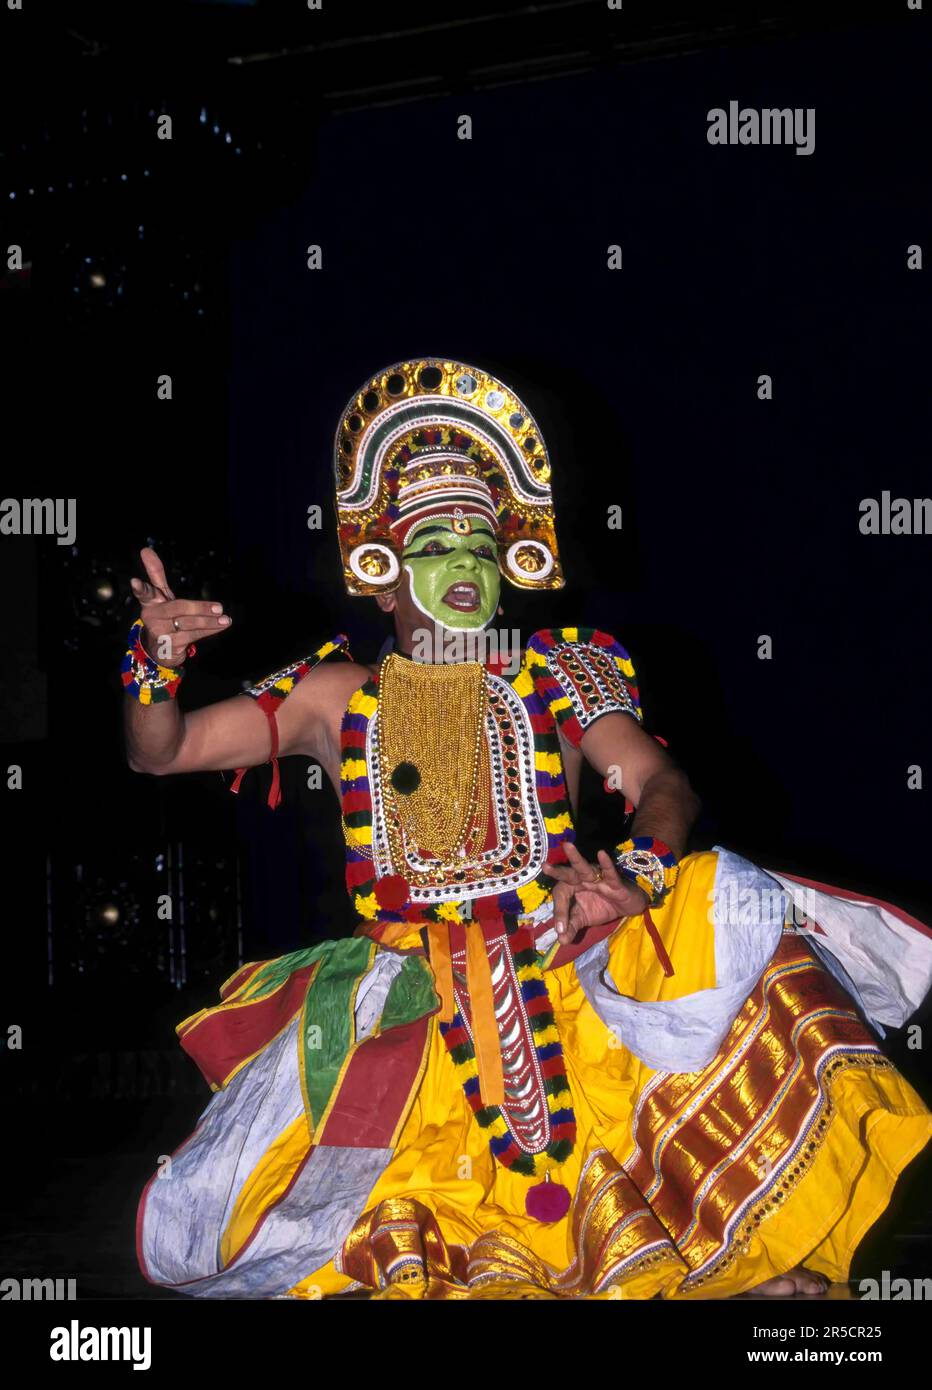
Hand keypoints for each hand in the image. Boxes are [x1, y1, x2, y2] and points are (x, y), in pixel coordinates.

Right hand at [130, 546, 231, 665]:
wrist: (160, 649)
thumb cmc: (163, 616)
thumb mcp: (160, 596)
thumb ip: (156, 574)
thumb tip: (145, 549)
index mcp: (149, 602)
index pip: (145, 593)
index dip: (140, 588)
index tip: (134, 581)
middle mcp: (152, 617)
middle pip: (177, 607)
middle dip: (199, 607)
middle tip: (220, 607)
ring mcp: (159, 632)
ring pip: (188, 623)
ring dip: (209, 620)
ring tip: (225, 618)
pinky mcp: (169, 645)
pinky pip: (193, 635)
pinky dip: (209, 630)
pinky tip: (221, 625)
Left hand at [543, 841, 648, 945]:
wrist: (627, 906)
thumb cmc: (601, 907)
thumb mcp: (584, 919)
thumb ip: (571, 928)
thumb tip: (561, 941)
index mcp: (572, 888)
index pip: (562, 897)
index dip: (560, 913)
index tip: (561, 930)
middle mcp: (581, 880)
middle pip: (568, 876)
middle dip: (557, 872)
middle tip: (545, 867)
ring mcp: (597, 878)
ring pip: (585, 867)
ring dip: (576, 858)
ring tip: (567, 846)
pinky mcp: (614, 881)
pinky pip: (609, 871)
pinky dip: (606, 864)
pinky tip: (602, 854)